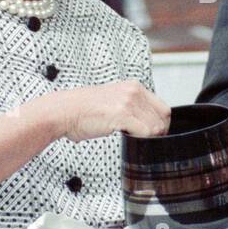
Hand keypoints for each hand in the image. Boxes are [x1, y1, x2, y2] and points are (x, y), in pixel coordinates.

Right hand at [53, 80, 171, 141]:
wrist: (65, 111)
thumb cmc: (84, 110)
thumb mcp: (114, 100)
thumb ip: (132, 108)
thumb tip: (148, 125)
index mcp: (134, 87)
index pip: (162, 108)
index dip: (161, 125)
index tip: (154, 135)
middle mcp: (133, 91)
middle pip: (162, 118)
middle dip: (157, 134)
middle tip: (144, 141)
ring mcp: (128, 102)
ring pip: (155, 127)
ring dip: (147, 138)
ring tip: (133, 140)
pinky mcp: (122, 114)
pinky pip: (145, 132)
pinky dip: (140, 140)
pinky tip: (127, 139)